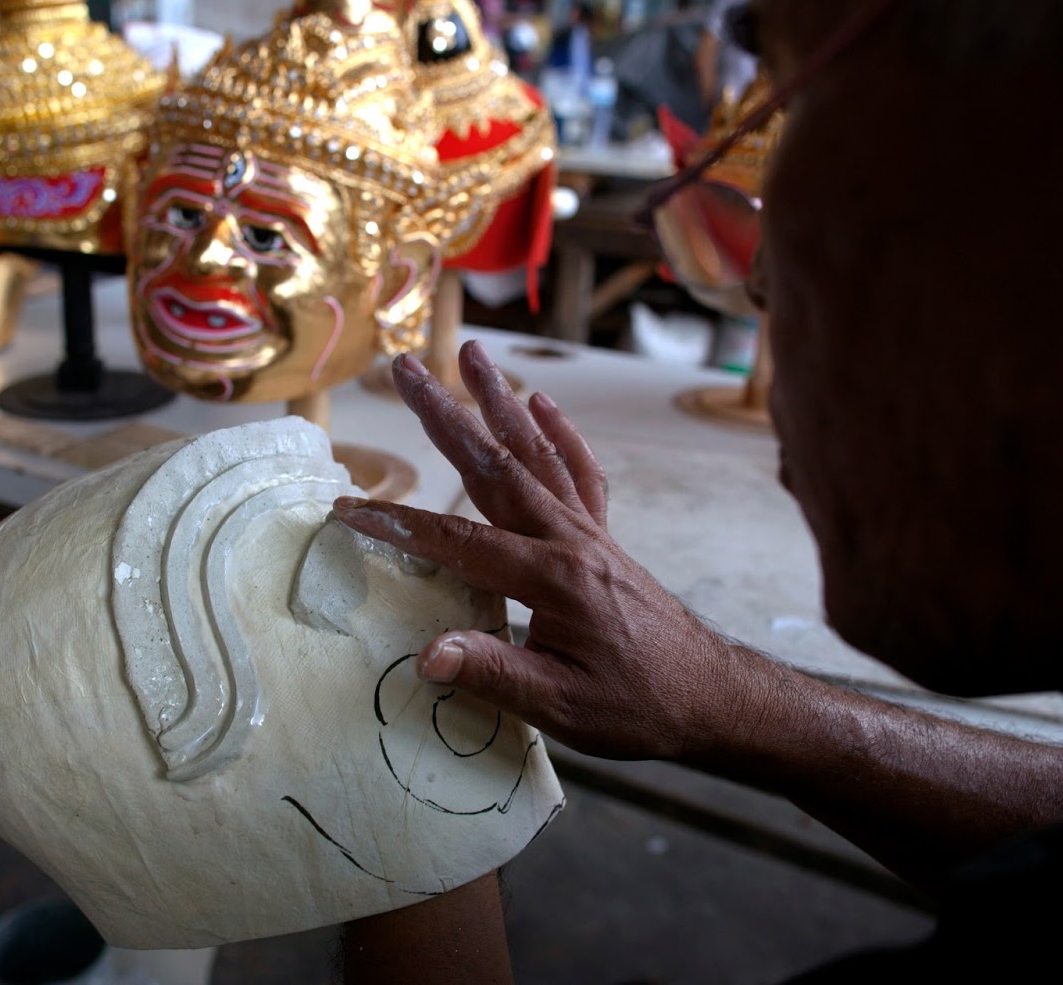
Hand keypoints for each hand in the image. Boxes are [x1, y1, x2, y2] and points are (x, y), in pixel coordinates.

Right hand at [332, 342, 750, 761]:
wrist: (713, 698)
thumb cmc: (639, 707)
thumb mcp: (562, 708)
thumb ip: (495, 676)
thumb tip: (427, 656)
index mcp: (552, 579)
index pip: (460, 543)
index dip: (401, 527)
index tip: (349, 511)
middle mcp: (571, 540)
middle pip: (496, 466)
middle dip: (445, 415)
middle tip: (405, 368)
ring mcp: (591, 534)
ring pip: (538, 454)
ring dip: (501, 402)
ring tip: (472, 355)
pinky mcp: (606, 539)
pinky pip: (581, 473)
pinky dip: (561, 434)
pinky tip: (544, 404)